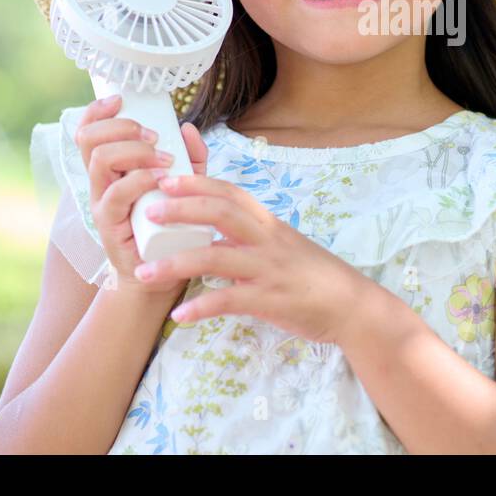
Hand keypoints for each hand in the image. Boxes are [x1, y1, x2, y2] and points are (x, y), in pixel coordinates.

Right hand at [75, 95, 208, 298]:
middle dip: (122, 127)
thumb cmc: (170, 223)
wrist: (162, 270)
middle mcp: (99, 181)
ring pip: (100, 160)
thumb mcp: (185, 183)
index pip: (88, 130)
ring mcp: (101, 202)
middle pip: (89, 138)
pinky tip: (161, 178)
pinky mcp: (110, 224)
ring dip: (134, 149)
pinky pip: (117, 193)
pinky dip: (140, 178)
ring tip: (163, 157)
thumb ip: (191, 156)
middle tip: (153, 135)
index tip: (121, 100)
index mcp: (111, 167)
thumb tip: (188, 127)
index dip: (97, 110)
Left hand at [132, 173, 373, 344]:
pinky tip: (180, 316)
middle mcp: (267, 240)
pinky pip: (230, 301)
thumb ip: (250, 237)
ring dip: (176, 264)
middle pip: (221, 214)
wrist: (351, 305)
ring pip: (216, 258)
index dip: (198, 184)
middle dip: (182, 209)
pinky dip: (202, 308)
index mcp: (268, 224)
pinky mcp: (271, 300)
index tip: (166, 179)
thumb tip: (214, 233)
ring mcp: (269, 269)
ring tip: (144, 273)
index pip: (230, 194)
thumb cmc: (313, 275)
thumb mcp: (284, 245)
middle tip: (149, 211)